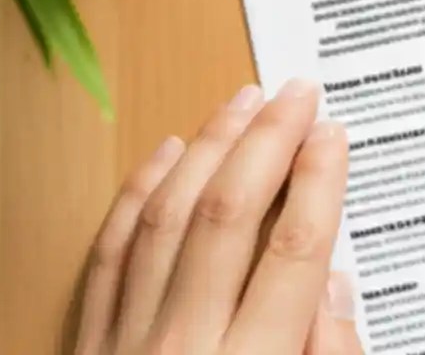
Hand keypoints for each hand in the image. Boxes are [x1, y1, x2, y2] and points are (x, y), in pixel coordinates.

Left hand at [74, 80, 362, 353]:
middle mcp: (186, 343)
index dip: (319, 182)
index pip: (294, 250)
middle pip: (229, 216)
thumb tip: (332, 285)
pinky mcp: (92, 345)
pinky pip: (110, 253)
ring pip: (167, 219)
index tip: (332, 132)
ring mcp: (129, 341)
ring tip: (242, 103)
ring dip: (209, 149)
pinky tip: (168, 151)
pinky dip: (139, 194)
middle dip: (269, 142)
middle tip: (297, 94)